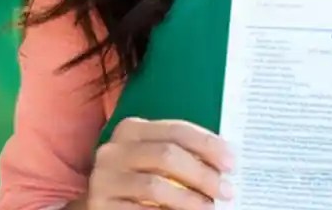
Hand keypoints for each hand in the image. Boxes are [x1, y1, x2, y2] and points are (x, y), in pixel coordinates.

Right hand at [85, 118, 234, 208]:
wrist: (104, 202)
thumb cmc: (139, 176)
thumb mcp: (155, 158)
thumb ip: (182, 153)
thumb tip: (225, 160)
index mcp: (132, 129)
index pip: (177, 131)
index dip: (208, 145)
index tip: (231, 163)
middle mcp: (113, 151)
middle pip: (167, 155)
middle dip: (202, 174)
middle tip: (226, 190)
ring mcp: (103, 179)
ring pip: (154, 185)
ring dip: (189, 199)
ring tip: (209, 208)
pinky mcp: (100, 206)